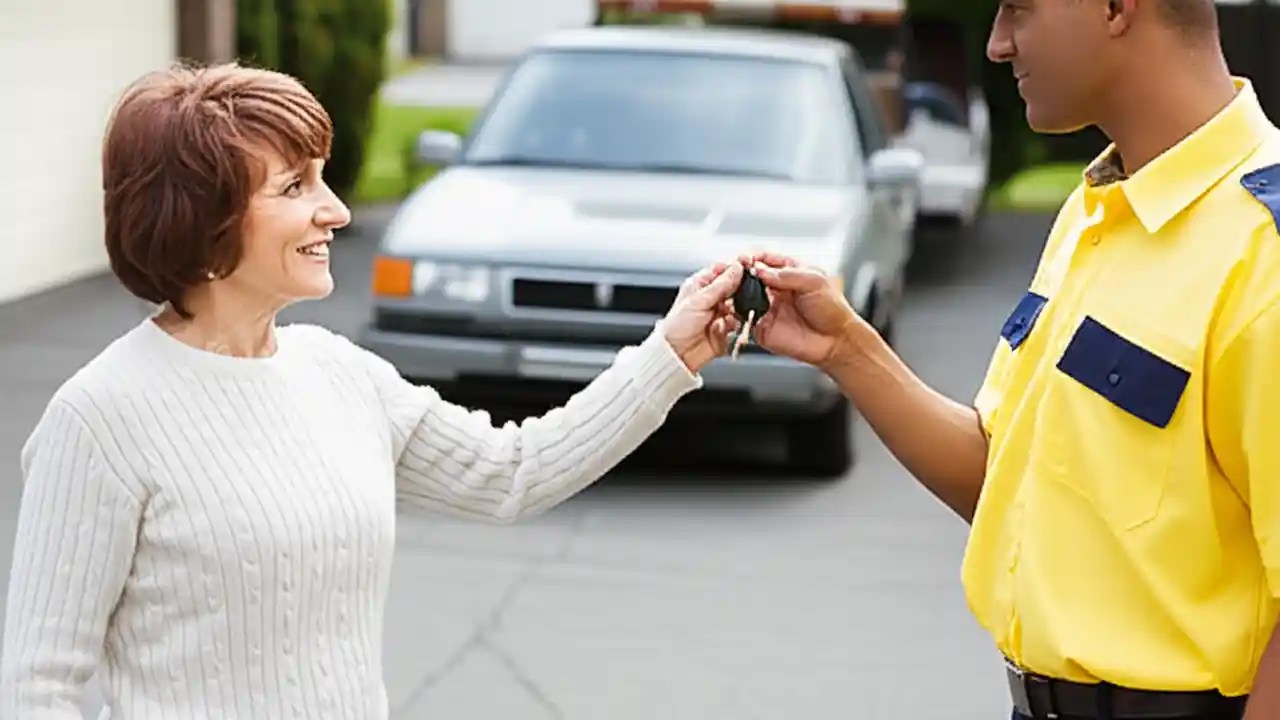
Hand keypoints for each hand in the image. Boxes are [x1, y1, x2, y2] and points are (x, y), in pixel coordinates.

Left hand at [661, 261, 743, 371]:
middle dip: (737, 292)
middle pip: (733, 287)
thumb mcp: (699, 300)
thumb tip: (736, 268)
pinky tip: (722, 327)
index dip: (734, 268)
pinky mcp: (724, 329)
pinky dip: (732, 324)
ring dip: (734, 309)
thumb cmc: (677, 327)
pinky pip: (736, 322)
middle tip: (735, 296)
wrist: (677, 354)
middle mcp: (710, 298)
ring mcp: (718, 313)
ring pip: (737, 305)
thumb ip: (721, 285)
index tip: (746, 267)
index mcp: (700, 286)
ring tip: (725, 314)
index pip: (721, 270)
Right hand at [738, 251, 863, 367]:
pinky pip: (743, 318)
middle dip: (740, 272)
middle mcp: (775, 289)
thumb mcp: (814, 281)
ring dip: (734, 290)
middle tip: (734, 271)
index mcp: (789, 273)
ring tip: (732, 286)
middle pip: (750, 276)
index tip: (745, 259)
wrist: (835, 342)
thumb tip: (761, 270)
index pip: (765, 260)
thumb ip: (787, 274)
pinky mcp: (761, 326)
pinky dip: (735, 312)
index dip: (754, 257)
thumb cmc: (832, 311)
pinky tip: (735, 306)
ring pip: (742, 295)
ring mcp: (767, 308)